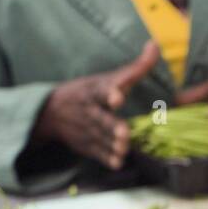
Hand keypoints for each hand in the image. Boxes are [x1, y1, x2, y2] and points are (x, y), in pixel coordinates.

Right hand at [33, 41, 160, 169]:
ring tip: (123, 149)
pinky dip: (105, 158)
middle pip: (101, 119)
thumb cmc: (92, 92)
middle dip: (111, 126)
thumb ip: (137, 67)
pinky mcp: (85, 145)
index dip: (110, 93)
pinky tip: (117, 163)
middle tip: (124, 133)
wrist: (52, 111)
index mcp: (96, 91)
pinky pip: (96, 153)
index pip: (102, 90)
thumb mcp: (109, 77)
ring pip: (100, 138)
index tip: (117, 97)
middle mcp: (90, 110)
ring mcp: (86, 129)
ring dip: (111, 145)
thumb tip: (155, 45)